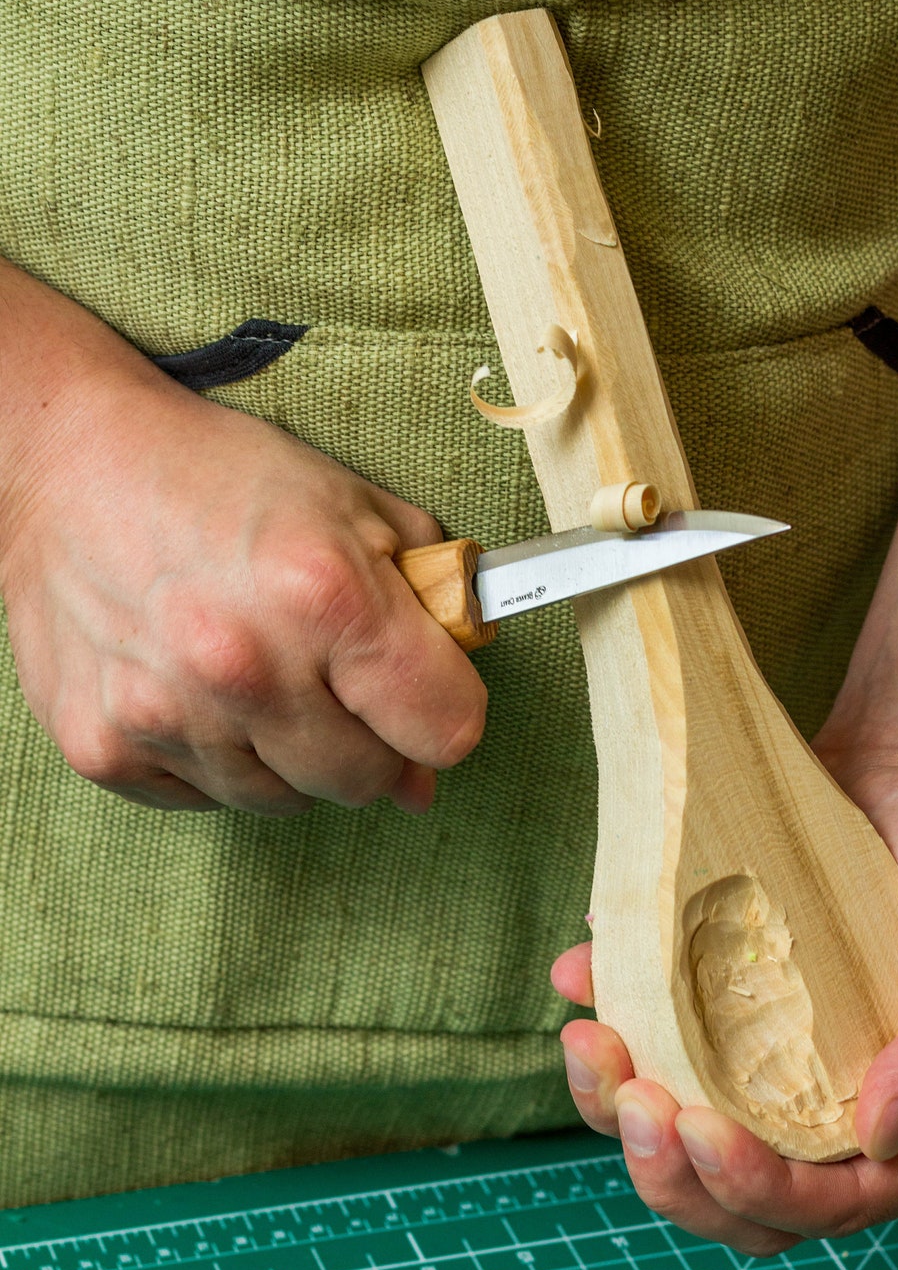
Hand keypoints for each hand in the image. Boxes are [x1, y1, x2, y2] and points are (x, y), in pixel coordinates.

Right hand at [0, 326, 485, 816]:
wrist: (70, 468)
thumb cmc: (220, 479)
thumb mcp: (354, 506)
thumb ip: (429, 600)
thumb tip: (455, 714)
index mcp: (323, 594)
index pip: (447, 729)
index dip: (449, 711)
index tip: (428, 694)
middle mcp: (244, 666)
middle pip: (369, 780)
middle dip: (374, 740)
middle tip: (341, 681)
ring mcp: (167, 717)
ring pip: (288, 800)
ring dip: (295, 754)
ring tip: (264, 673)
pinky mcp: (107, 750)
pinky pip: (207, 801)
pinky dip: (222, 761)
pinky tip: (205, 692)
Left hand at [551, 753, 897, 1254]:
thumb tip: (883, 1130)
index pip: (830, 1206)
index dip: (755, 1189)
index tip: (696, 1129)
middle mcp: (842, 1121)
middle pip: (743, 1202)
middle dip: (671, 1173)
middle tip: (630, 1096)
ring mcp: (776, 1073)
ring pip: (684, 1140)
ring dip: (619, 1113)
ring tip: (588, 1044)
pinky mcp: (725, 1015)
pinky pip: (655, 1047)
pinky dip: (608, 1024)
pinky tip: (580, 976)